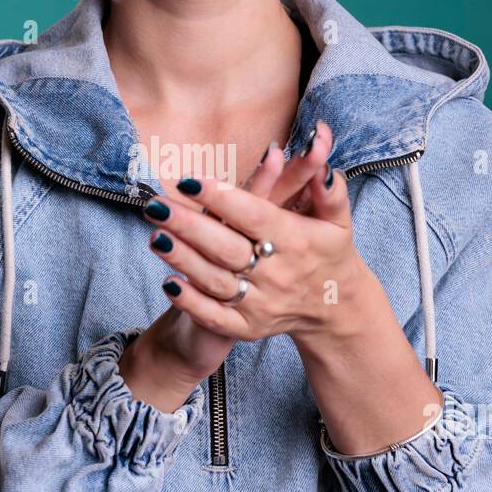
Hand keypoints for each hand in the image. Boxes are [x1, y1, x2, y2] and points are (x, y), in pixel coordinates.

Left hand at [143, 120, 367, 346]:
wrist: (334, 309)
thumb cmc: (328, 253)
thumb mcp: (337, 220)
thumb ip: (327, 191)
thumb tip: (322, 163)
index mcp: (296, 241)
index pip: (253, 215)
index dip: (220, 198)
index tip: (188, 181)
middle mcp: (277, 274)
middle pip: (226, 248)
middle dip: (188, 226)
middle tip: (155, 205)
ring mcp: (262, 304)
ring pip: (215, 281)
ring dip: (182, 259)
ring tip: (154, 235)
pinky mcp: (249, 328)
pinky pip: (215, 317)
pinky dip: (190, 302)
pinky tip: (167, 282)